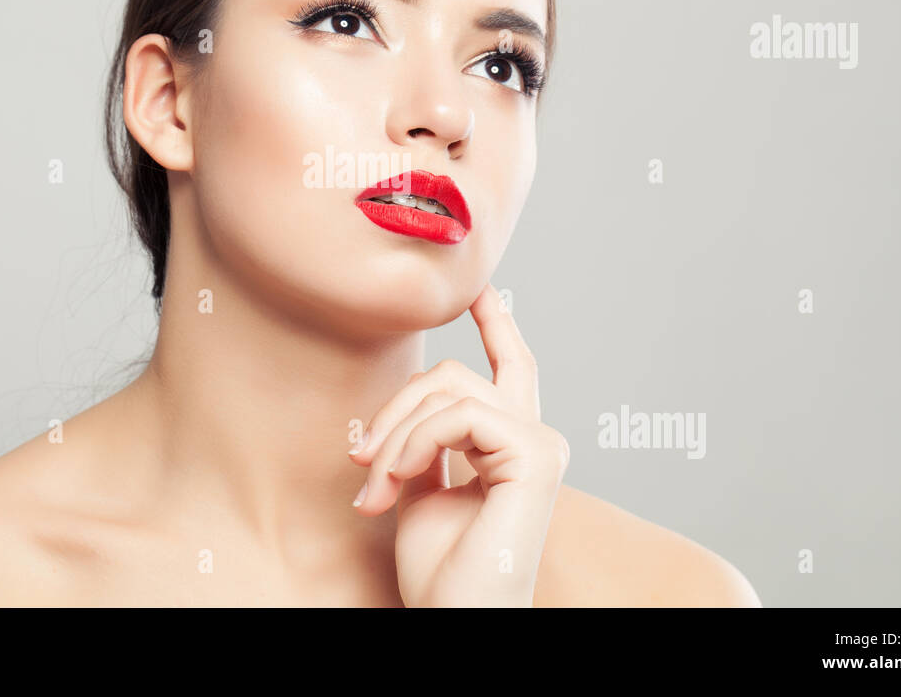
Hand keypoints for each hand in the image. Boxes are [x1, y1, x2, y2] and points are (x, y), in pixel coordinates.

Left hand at [348, 282, 568, 606]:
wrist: (454, 614)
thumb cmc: (440, 569)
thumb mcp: (420, 488)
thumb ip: (424, 442)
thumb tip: (400, 411)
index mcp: (511, 444)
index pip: (509, 366)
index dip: (495, 322)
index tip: (478, 287)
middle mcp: (535, 437)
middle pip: (453, 374)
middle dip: (395, 410)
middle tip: (358, 461)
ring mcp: (541, 445)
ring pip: (449, 388)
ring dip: (395, 434)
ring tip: (374, 485)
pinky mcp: (537, 455)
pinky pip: (460, 414)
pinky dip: (417, 442)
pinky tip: (399, 479)